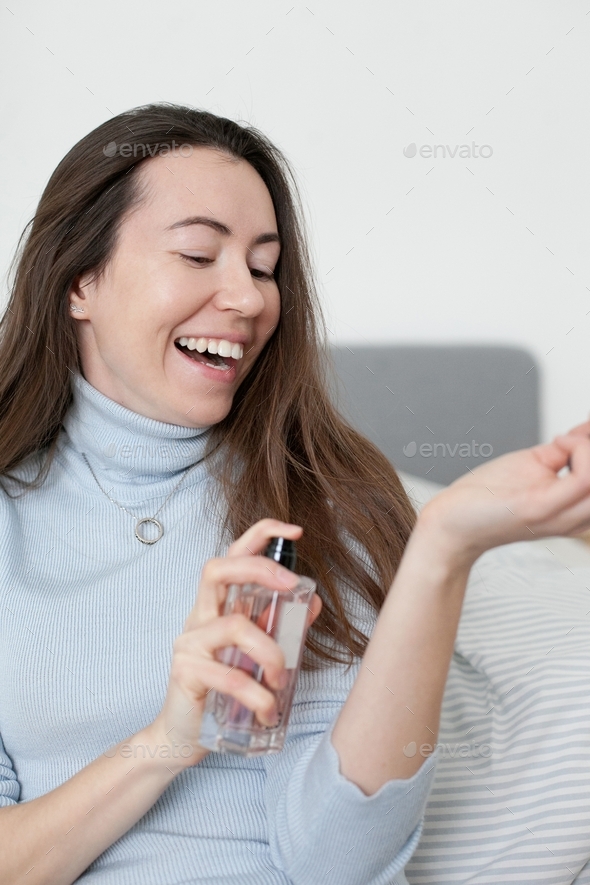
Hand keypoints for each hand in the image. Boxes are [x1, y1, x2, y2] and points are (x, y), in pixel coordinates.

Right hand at [147, 519, 321, 766]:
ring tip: (282, 681)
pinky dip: (258, 695)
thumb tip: (311, 601)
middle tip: (292, 586)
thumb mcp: (256, 654)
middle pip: (218, 570)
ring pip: (235, 626)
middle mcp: (199, 616)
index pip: (232, 556)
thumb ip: (281, 627)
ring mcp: (189, 642)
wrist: (182, 735)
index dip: (260, 535)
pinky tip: (268, 710)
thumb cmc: (221, 690)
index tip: (295, 531)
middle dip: (259, 569)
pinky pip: (230, 676)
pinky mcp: (185, 672)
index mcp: (216, 606)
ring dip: (271, 653)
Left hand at [418, 421, 589, 563]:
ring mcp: (562, 516)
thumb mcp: (535, 464)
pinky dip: (580, 451)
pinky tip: (559, 445)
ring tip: (568, 442)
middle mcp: (577, 517)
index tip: (588, 431)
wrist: (451, 522)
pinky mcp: (542, 508)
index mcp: (578, 509)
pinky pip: (585, 479)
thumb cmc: (487, 498)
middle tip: (582, 436)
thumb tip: (586, 430)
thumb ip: (565, 450)